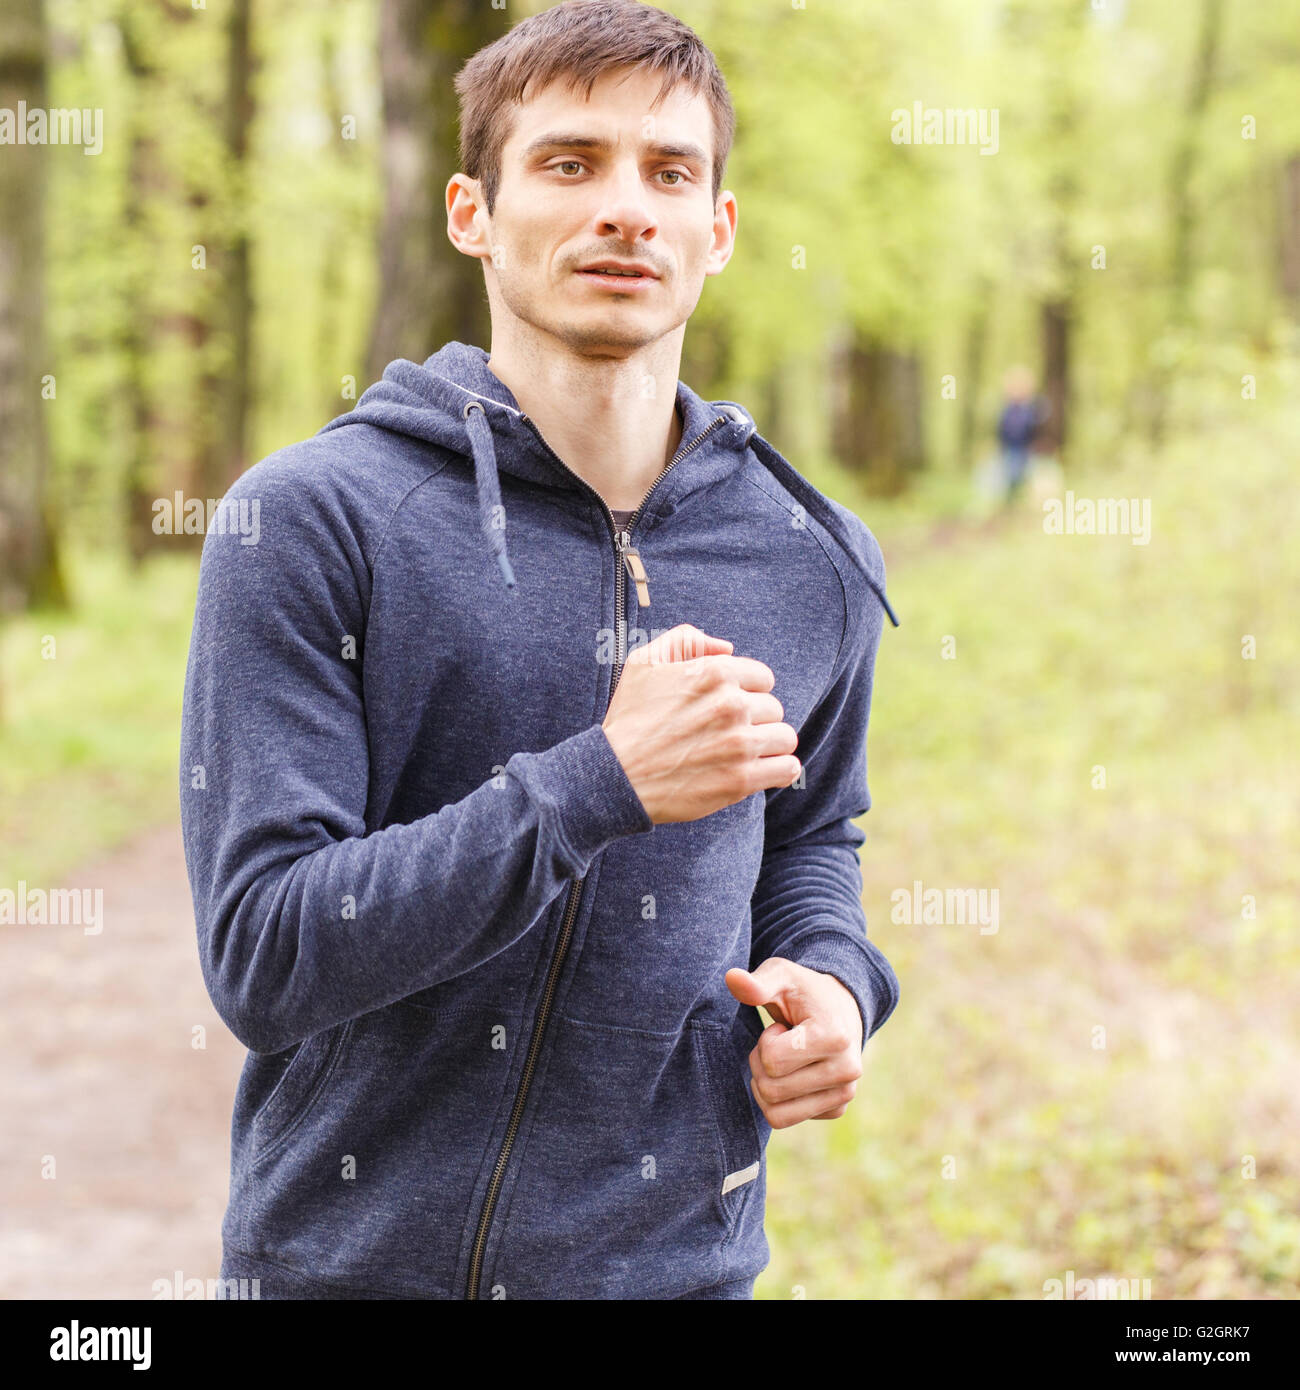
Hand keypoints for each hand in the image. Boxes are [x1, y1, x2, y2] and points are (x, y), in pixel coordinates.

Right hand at [602, 623, 800, 824]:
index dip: (747, 692)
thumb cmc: (629, 720)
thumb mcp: (644, 663)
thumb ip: (686, 640)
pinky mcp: (740, 780)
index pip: (763, 677)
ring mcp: (738, 744)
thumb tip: (726, 647)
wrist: (614, 777)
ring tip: (747, 753)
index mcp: (714, 672)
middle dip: (756, 719)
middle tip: (729, 733)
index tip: (729, 708)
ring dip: (769, 745)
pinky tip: (765, 770)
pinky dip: (781, 770)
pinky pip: (787, 769)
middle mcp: (731, 705)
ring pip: (784, 737)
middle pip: (774, 708)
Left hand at [725, 959, 863, 1127]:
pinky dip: (778, 1099)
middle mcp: (847, 1070)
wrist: (840, 1008)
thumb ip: (757, 982)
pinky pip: (785, 1119)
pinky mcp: (838, 1109)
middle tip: (778, 1043)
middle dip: (761, 1065)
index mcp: (835, 1037)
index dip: (765, 1042)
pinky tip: (794, 1073)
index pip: (772, 1061)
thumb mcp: (782, 976)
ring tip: (783, 1059)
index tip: (781, 1028)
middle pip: (771, 1090)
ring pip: (776, 1114)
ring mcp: (845, 1093)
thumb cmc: (804, 991)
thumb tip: (731, 977)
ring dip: (766, 1085)